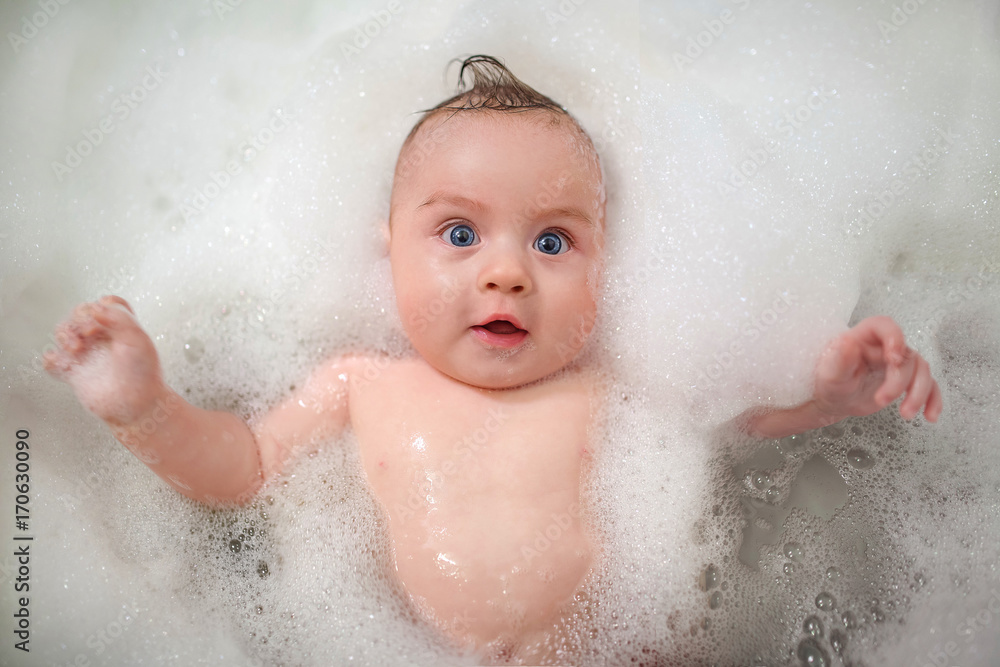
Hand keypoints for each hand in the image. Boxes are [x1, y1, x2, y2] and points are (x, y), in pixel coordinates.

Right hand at [44, 295, 165, 425]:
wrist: (136, 406)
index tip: (103, 317)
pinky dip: (52, 359)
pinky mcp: (74, 372)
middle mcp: (102, 339)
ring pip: (63, 332)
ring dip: (64, 335)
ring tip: (76, 349)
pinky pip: (52, 360)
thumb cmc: (143, 374)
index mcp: (120, 328)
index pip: (105, 305)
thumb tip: (97, 307)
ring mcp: (86, 354)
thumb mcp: (138, 339)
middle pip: (79, 314)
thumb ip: (120, 317)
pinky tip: (65, 364)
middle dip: (79, 319)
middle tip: (89, 332)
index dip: (100, 306)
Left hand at [813, 316, 941, 422]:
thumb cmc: (829, 381)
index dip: (894, 338)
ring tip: (906, 414)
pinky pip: (929, 387)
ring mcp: (899, 364)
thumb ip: (840, 358)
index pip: (884, 326)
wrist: (833, 399)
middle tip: (881, 400)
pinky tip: (930, 415)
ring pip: (922, 371)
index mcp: (864, 337)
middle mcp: (885, 347)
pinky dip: (933, 400)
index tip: (893, 358)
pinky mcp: (908, 381)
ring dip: (918, 394)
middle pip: (906, 356)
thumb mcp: (830, 372)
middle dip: (898, 382)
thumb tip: (848, 341)